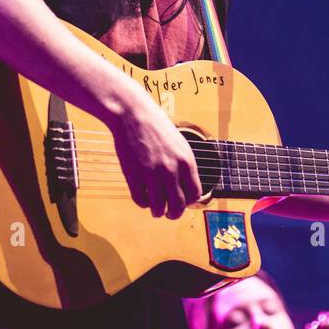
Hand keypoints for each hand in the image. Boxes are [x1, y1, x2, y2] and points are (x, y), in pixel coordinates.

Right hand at [110, 88, 202, 219]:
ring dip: (157, 212)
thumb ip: (184, 165)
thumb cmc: (157, 127)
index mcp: (186, 161)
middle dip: (174, 214)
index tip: (183, 202)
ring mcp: (152, 173)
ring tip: (156, 209)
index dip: (189, 202)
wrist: (134, 114)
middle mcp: (172, 170)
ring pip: (158, 207)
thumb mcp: (179, 144)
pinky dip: (142, 202)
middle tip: (169, 214)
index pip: (195, 194)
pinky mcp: (134, 175)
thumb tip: (187, 187)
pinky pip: (140, 200)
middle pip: (178, 206)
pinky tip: (143, 196)